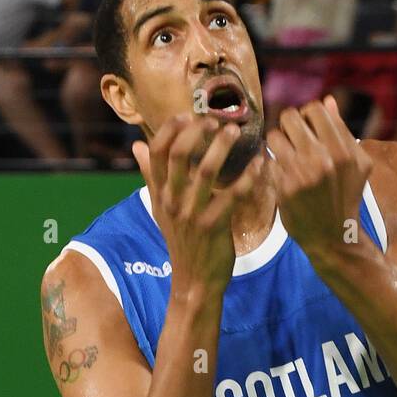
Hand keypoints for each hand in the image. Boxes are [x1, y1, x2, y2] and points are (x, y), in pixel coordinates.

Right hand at [132, 113, 264, 303]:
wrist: (193, 281)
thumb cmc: (182, 241)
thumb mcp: (161, 209)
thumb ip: (151, 176)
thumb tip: (137, 147)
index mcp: (160, 194)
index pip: (158, 152)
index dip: (171, 130)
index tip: (187, 115)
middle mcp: (173, 201)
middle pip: (179, 155)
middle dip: (197, 132)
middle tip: (216, 121)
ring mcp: (193, 214)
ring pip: (206, 171)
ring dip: (222, 147)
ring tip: (235, 132)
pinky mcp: (214, 226)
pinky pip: (233, 194)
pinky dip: (248, 176)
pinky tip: (259, 163)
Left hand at [266, 95, 371, 260]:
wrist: (333, 237)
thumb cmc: (346, 196)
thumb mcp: (356, 164)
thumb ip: (342, 130)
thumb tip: (328, 100)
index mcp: (342, 150)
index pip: (315, 109)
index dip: (309, 115)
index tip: (309, 129)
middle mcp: (321, 159)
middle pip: (289, 117)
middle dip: (290, 125)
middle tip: (294, 139)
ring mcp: (301, 174)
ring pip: (274, 136)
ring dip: (278, 143)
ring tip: (287, 155)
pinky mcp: (284, 188)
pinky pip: (269, 161)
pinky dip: (274, 165)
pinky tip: (284, 175)